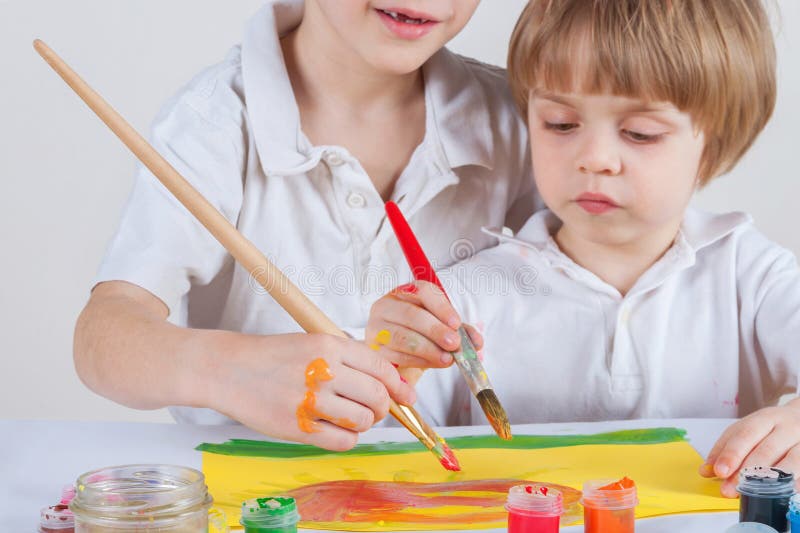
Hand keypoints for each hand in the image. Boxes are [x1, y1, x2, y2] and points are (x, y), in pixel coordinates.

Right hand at [201, 332, 415, 451]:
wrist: (230, 369)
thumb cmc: (274, 357)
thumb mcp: (313, 342)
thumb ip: (348, 359)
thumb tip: (389, 384)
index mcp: (329, 345)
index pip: (380, 368)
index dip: (399, 385)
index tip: (406, 397)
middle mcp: (323, 371)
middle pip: (376, 396)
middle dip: (382, 407)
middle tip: (375, 409)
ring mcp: (310, 401)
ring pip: (362, 420)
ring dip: (364, 423)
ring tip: (352, 418)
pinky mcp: (299, 428)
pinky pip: (343, 441)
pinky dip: (348, 438)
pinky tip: (338, 430)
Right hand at [365, 280, 482, 368]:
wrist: (399, 351)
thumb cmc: (422, 334)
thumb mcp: (441, 326)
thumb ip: (460, 331)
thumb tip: (476, 342)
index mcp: (406, 292)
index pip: (423, 292)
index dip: (442, 307)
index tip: (457, 324)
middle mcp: (387, 305)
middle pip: (412, 315)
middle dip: (436, 331)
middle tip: (455, 344)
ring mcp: (377, 326)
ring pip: (403, 337)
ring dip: (429, 349)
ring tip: (447, 358)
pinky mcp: (374, 348)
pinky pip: (397, 355)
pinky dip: (419, 361)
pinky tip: (433, 363)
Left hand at [699, 399, 799, 496]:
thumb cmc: (772, 428)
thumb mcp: (747, 430)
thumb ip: (725, 448)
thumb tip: (706, 470)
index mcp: (766, 418)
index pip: (746, 434)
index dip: (732, 454)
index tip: (719, 472)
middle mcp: (787, 428)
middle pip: (766, 449)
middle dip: (746, 472)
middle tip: (730, 490)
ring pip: (791, 461)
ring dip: (770, 480)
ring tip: (755, 494)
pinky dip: (796, 483)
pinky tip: (783, 493)